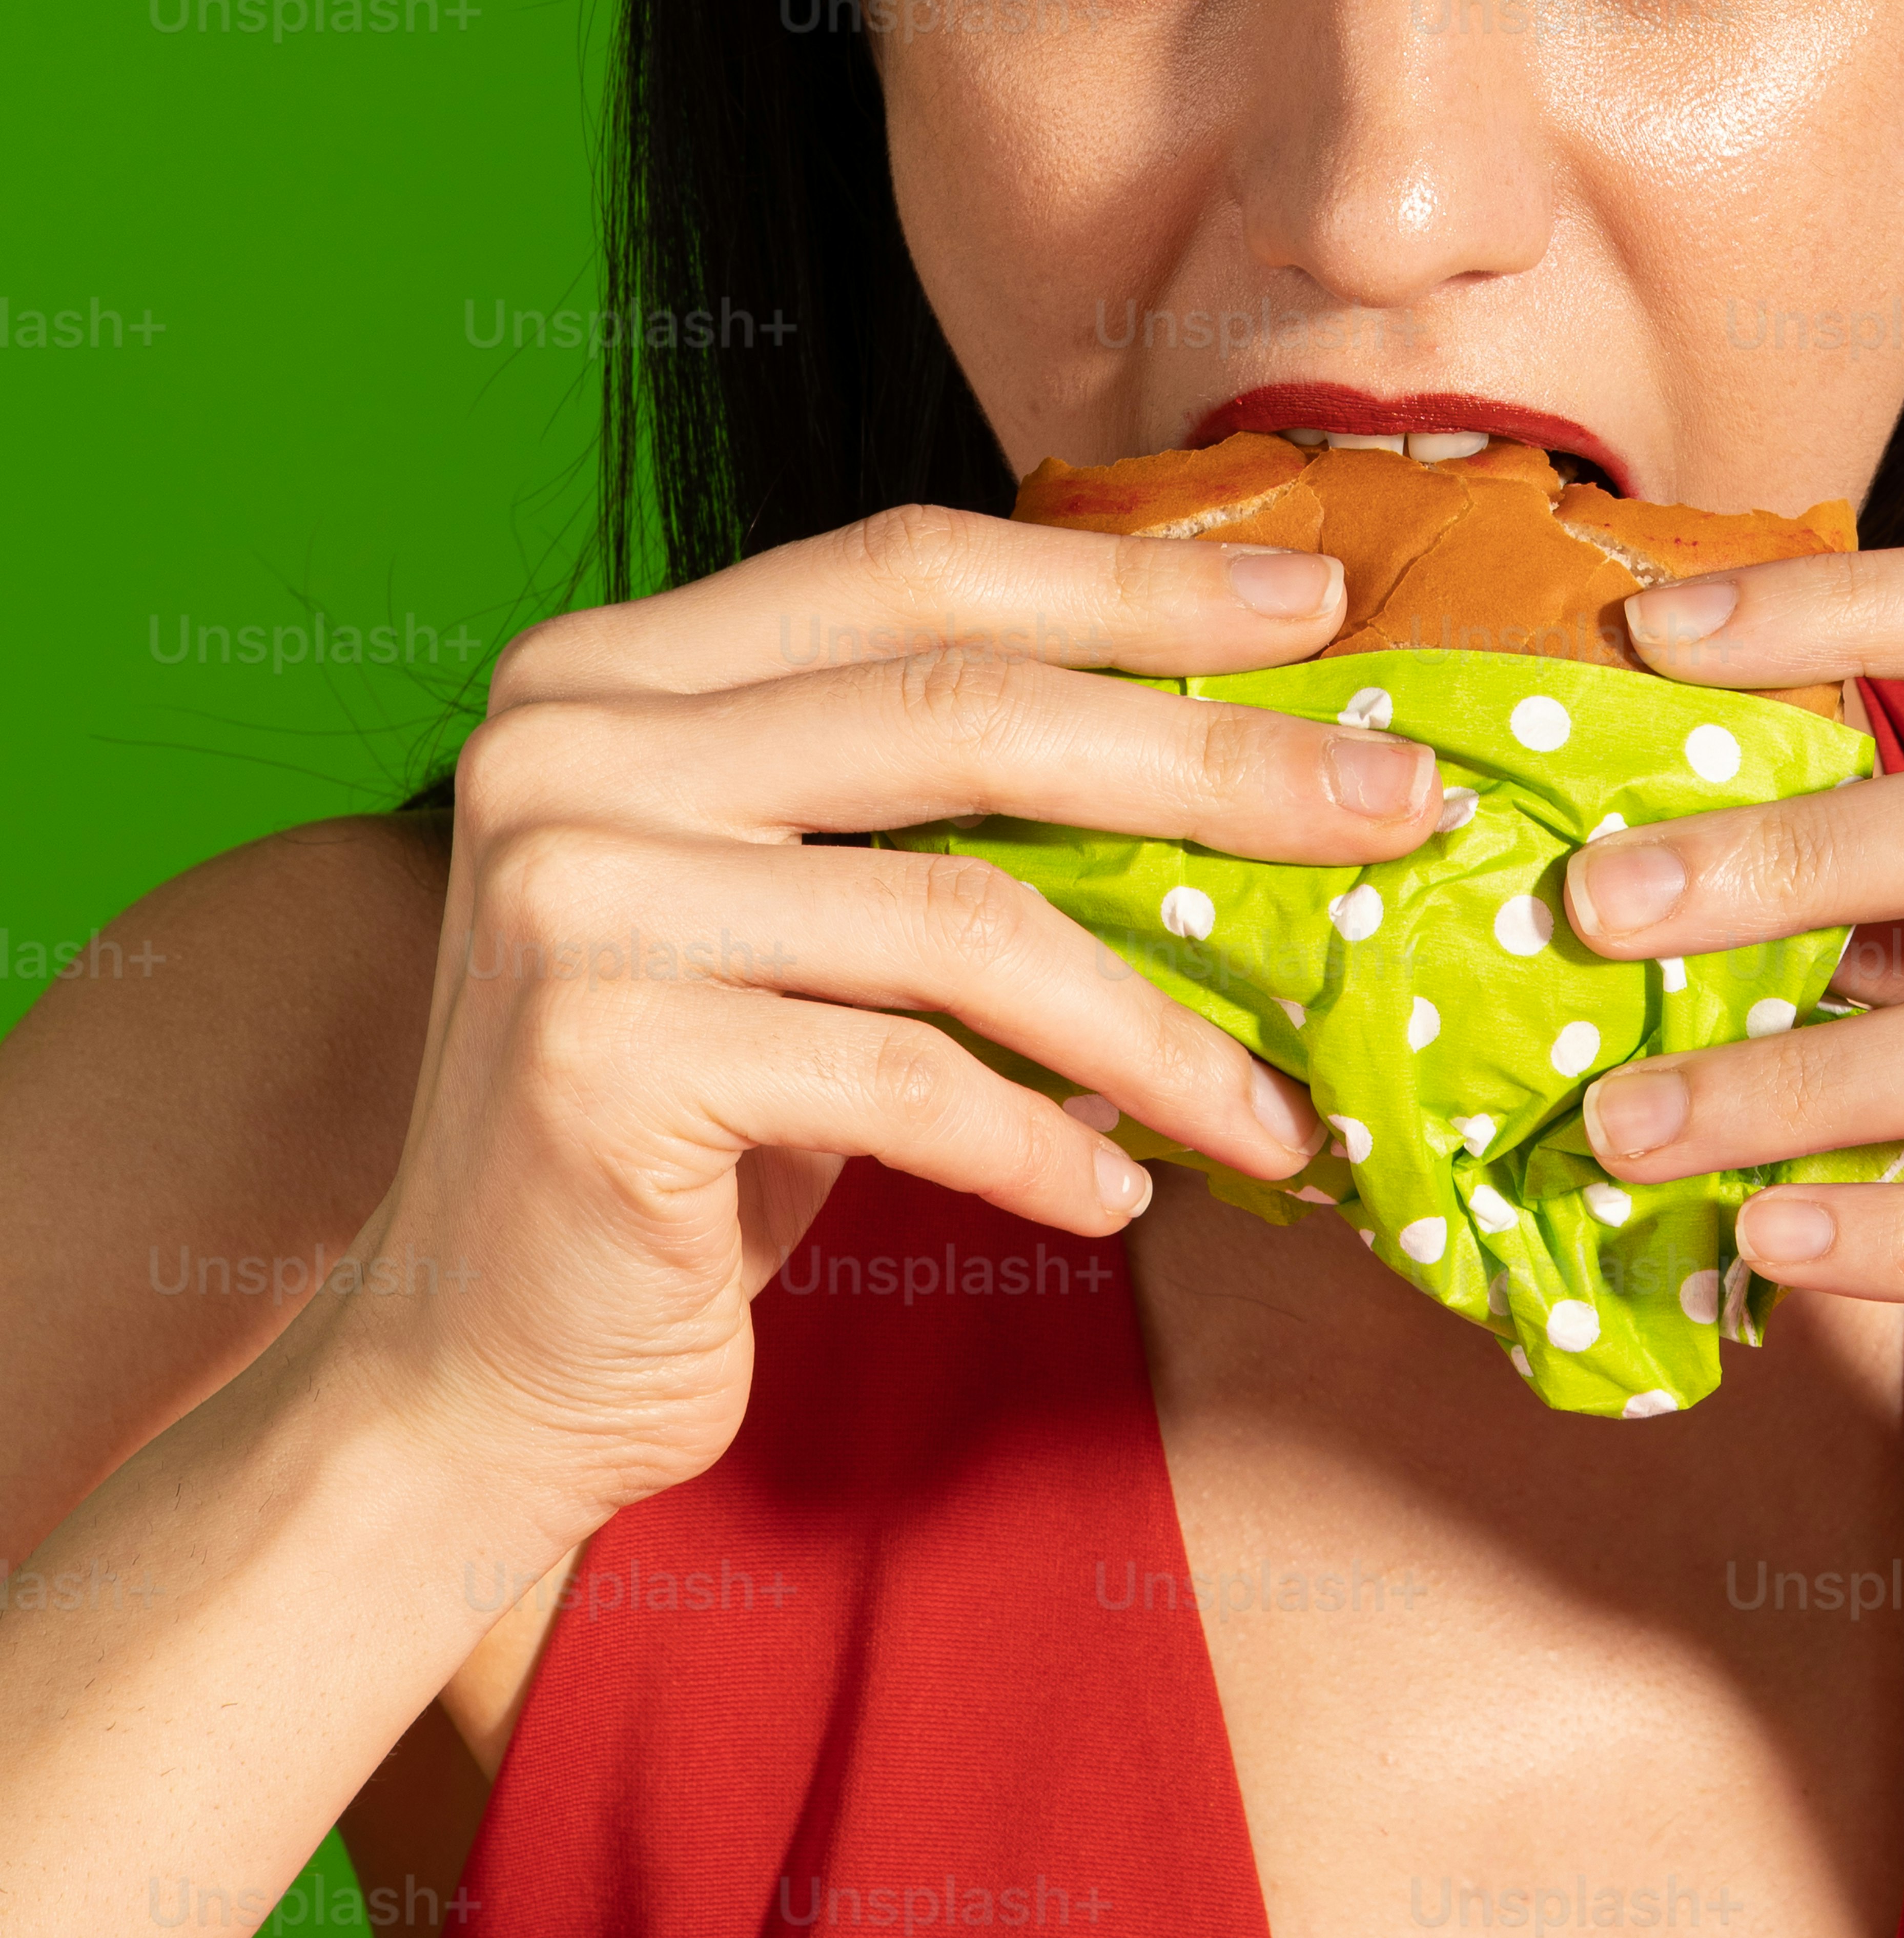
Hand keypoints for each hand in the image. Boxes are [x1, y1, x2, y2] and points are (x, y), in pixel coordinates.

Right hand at [312, 506, 1430, 1551]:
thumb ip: (929, 804)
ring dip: (1159, 1022)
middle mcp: (566, 746)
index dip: (1124, 581)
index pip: (909, 571)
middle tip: (1394, 806)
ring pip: (961, 916)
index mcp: (608, 669)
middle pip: (965, 714)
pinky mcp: (602, 1056)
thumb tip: (1239, 730)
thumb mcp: (796, 918)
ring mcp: (571, 896)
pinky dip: (1043, 1142)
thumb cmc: (689, 1131)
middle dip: (1213, 761)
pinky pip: (905, 1080)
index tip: (1316, 611)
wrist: (476, 1366)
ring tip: (1278, 1107)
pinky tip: (1119, 1194)